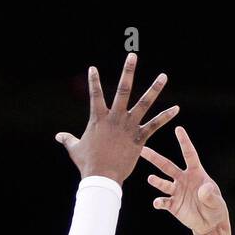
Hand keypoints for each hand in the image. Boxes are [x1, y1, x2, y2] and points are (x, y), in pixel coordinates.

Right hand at [55, 53, 178, 182]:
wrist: (102, 177)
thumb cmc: (88, 164)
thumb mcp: (75, 149)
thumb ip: (68, 139)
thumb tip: (58, 136)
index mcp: (98, 118)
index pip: (95, 94)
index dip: (93, 81)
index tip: (93, 68)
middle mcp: (115, 118)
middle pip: (123, 89)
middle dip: (127, 71)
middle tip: (132, 56)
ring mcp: (129, 126)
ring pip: (145, 103)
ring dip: (154, 89)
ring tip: (163, 76)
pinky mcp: (140, 138)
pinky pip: (155, 124)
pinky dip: (166, 116)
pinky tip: (176, 109)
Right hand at [140, 127, 228, 234]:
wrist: (210, 224)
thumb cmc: (216, 208)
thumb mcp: (217, 201)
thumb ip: (210, 195)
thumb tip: (203, 189)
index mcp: (196, 173)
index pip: (189, 154)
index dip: (184, 142)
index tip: (178, 129)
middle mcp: (183, 179)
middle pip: (167, 166)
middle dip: (155, 158)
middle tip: (143, 149)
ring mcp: (177, 192)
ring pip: (163, 183)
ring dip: (156, 181)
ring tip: (151, 178)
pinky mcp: (173, 205)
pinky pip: (164, 201)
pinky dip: (159, 202)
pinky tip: (157, 203)